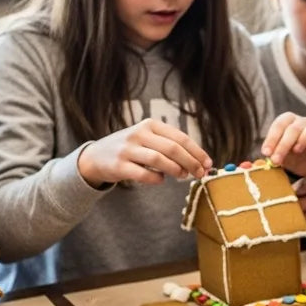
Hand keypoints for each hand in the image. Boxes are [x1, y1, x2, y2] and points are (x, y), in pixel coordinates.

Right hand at [77, 119, 210, 185]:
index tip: (208, 164)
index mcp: (150, 125)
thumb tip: (199, 164)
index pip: (180, 137)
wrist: (96, 157)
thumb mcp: (148, 140)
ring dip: (176, 169)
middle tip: (200, 174)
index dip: (197, 152)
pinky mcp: (119, 166)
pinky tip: (160, 180)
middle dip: (191, 162)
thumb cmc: (131, 150)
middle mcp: (138, 134)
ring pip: (159, 159)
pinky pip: (143, 174)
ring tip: (183, 176)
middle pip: (172, 148)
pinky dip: (156, 179)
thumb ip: (170, 148)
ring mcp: (127, 149)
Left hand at [260, 113, 305, 176]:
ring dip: (303, 139)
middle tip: (276, 161)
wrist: (303, 168)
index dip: (272, 138)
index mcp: (287, 121)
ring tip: (296, 151)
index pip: (279, 124)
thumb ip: (270, 154)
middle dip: (283, 144)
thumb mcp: (276, 155)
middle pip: (294, 127)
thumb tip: (260, 159)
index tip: (266, 153)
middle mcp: (302, 122)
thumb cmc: (287, 157)